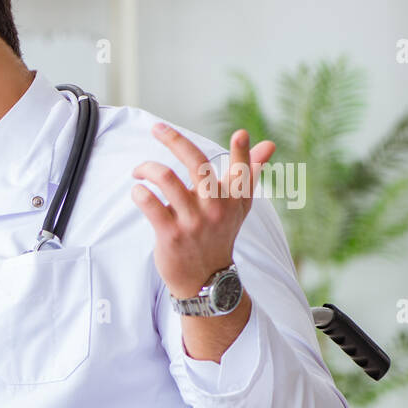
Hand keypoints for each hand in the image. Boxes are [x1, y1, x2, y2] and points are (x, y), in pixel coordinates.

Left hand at [130, 124, 274, 299]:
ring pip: (168, 179)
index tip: (240, 134)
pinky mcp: (171, 235)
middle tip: (157, 128)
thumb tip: (269, 144)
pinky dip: (140, 192)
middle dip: (175, 140)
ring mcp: (193, 221)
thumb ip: (250, 173)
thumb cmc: (220, 234)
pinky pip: (151, 205)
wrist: (205, 280)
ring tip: (139, 171)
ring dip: (148, 168)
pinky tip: (138, 191)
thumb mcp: (239, 206)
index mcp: (233, 198)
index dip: (242, 152)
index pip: (241, 170)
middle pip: (197, 164)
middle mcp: (215, 207)